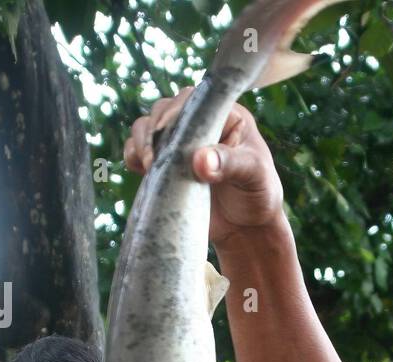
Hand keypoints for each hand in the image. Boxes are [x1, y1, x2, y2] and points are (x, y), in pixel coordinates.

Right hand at [124, 88, 285, 248]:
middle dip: (154, 131)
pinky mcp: (165, 162)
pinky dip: (132, 155)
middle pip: (164, 110)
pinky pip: (138, 149)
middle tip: (154, 158)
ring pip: (147, 126)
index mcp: (227, 115)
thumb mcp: (255, 176)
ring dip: (141, 142)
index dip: (176, 114)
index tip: (167, 136)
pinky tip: (139, 169)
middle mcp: (200, 123)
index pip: (195, 102)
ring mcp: (180, 142)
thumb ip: (231, 164)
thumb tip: (200, 160)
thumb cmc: (259, 196)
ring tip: (148, 165)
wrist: (247, 228)